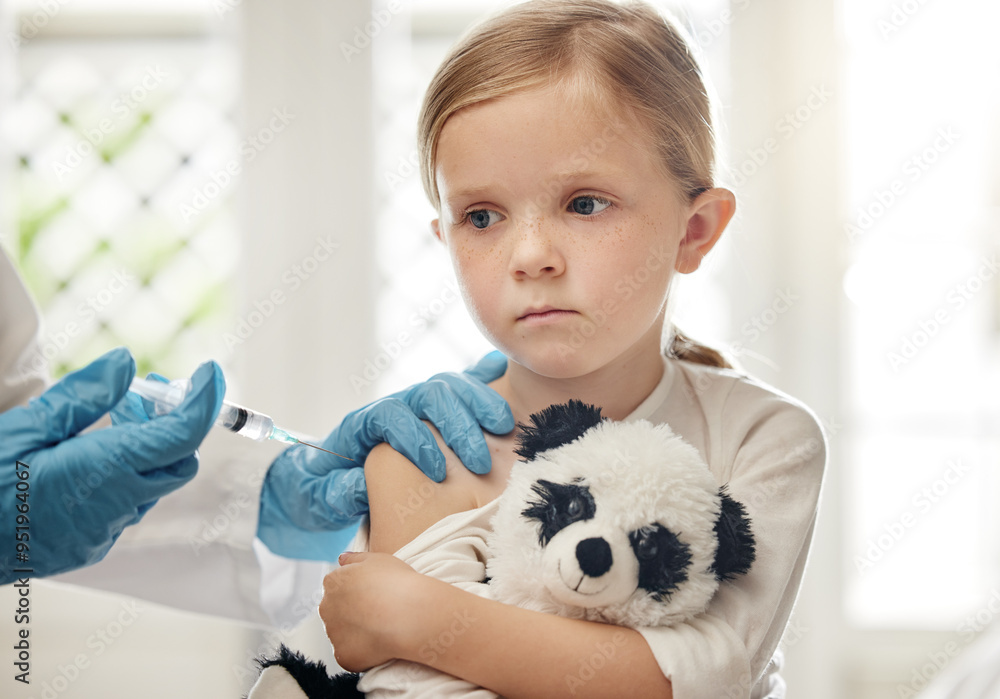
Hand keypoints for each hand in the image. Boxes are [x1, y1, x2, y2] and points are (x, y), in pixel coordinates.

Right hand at [0, 347, 222, 582]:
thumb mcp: (26, 428)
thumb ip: (83, 396)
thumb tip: (125, 363)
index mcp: (105, 472)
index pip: (182, 435)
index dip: (203, 401)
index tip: (209, 372)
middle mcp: (117, 507)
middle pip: (177, 461)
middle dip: (173, 423)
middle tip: (145, 392)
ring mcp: (104, 533)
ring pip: (153, 484)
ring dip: (146, 448)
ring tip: (112, 417)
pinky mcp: (90, 547)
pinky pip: (127, 505)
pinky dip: (125, 474)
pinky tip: (89, 455)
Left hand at [257, 351, 510, 559]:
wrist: (329, 476)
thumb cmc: (325, 487)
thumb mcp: (320, 496)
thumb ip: (335, 491)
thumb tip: (358, 486)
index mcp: (365, 422)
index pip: (391, 414)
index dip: (415, 437)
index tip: (436, 470)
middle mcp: (396, 405)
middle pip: (429, 394)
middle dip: (457, 423)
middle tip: (479, 462)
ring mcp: (420, 404)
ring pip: (451, 385)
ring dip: (480, 402)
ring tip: (505, 428)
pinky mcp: (439, 410)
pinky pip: (464, 384)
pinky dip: (485, 375)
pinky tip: (505, 371)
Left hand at [320, 551, 424, 671]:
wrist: (410, 614)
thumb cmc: (397, 582)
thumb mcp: (378, 559)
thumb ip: (355, 559)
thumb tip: (341, 559)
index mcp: (333, 582)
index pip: (338, 587)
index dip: (358, 591)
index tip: (375, 594)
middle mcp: (327, 607)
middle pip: (336, 611)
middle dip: (353, 612)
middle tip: (379, 613)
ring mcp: (333, 634)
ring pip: (343, 634)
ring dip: (357, 633)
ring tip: (384, 629)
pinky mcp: (343, 656)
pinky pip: (350, 654)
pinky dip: (363, 652)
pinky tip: (381, 645)